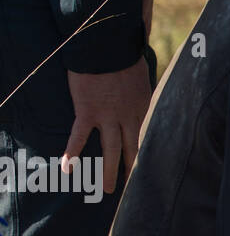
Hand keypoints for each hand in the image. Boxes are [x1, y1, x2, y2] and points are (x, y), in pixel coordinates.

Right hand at [65, 58, 152, 192]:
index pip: (150, 136)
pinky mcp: (88, 111)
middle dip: (134, 169)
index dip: (150, 153)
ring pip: (111, 149)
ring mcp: (109, 115)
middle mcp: (130, 115)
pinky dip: (72, 153)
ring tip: (108, 190)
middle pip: (134, 148)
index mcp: (145, 107)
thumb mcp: (144, 77)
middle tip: (134, 190)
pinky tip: (68, 169)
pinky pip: (79, 136)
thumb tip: (155, 96)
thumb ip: (145, 92)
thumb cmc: (125, 57)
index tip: (153, 168)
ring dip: (109, 171)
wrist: (108, 45)